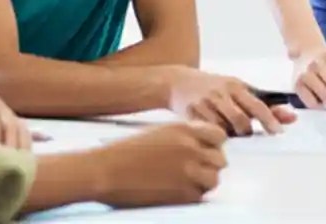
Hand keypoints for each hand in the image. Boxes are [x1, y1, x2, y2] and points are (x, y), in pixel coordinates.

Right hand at [96, 121, 227, 207]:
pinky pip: (199, 196)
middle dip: (209, 165)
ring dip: (203, 181)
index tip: (205, 152)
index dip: (214, 145)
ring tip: (185, 183)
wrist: (105, 170)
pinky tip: (173, 191)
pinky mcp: (182, 193)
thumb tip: (204, 148)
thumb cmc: (127, 152)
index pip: (219, 136)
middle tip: (195, 171)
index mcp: (184, 130)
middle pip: (220, 159)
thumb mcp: (160, 133)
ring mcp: (188, 171)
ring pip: (214, 179)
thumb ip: (185, 137)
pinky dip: (190, 195)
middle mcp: (191, 148)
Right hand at [166, 68, 297, 135]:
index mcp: (235, 86)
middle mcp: (221, 94)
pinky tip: (214, 134)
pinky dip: (215, 137)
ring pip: (225, 129)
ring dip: (231, 135)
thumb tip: (290, 117)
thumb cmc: (213, 87)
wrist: (178, 81)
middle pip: (242, 120)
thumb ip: (263, 103)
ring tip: (230, 132)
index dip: (269, 120)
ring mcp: (205, 104)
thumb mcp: (237, 89)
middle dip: (248, 132)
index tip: (278, 132)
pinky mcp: (191, 115)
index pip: (257, 105)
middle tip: (248, 135)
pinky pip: (208, 132)